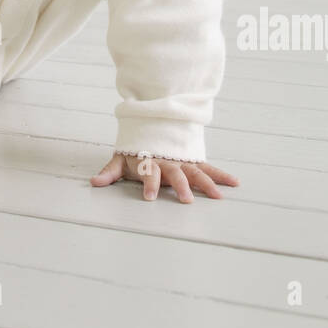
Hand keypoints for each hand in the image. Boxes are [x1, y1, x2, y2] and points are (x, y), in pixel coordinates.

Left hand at [90, 154, 238, 202]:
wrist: (150, 126)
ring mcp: (182, 161)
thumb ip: (109, 172)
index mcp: (149, 161)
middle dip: (180, 186)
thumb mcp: (119, 160)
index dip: (148, 183)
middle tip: (186, 201)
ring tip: (218, 196)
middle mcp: (168, 161)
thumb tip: (93, 183)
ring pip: (196, 172)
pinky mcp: (193, 162)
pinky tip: (234, 183)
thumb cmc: (135, 150)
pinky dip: (221, 175)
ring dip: (207, 184)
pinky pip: (208, 168)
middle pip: (175, 174)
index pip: (148, 173)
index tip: (149, 197)